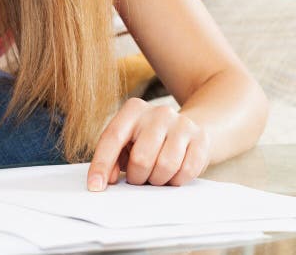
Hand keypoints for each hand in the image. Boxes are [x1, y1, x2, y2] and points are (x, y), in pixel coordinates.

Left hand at [86, 97, 210, 189]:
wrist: (188, 128)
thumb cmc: (149, 139)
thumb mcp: (128, 142)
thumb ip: (112, 158)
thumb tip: (104, 180)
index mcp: (133, 109)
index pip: (112, 137)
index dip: (102, 164)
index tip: (95, 187)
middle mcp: (158, 112)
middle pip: (141, 158)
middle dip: (137, 177)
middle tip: (139, 178)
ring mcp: (181, 123)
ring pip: (165, 166)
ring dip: (157, 180)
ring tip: (155, 175)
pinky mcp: (200, 138)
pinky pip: (187, 171)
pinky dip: (177, 180)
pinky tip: (173, 173)